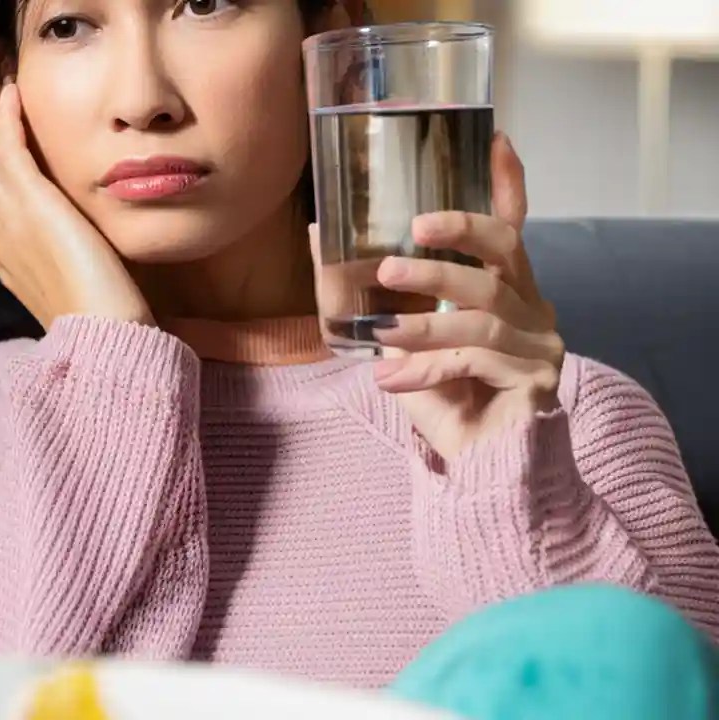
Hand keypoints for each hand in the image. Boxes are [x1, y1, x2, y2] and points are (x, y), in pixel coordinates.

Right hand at [0, 79, 153, 329]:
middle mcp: (5, 240)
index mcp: (16, 262)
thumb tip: (102, 248)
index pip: (2, 202)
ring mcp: (10, 222)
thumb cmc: (111, 321)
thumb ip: (86, 260)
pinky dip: (6, 119)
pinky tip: (14, 94)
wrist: (105, 336)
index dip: (3, 166)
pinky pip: (6, 149)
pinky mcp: (28, 205)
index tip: (12, 140)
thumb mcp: (92, 286)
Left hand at [370, 134, 564, 457]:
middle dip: (457, 242)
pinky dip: (427, 372)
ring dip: (426, 323)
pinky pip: (476, 366)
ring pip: (483, 315)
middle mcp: (532, 308)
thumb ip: (370, 290)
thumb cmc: (443, 396)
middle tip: (406, 242)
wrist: (477, 464)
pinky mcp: (534, 382)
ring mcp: (539, 345)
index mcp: (506, 288)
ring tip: (380, 331)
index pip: (512, 225)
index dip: (506, 182)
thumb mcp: (400, 336)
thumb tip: (318, 232)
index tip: (493, 137)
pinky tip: (390, 380)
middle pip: (502, 256)